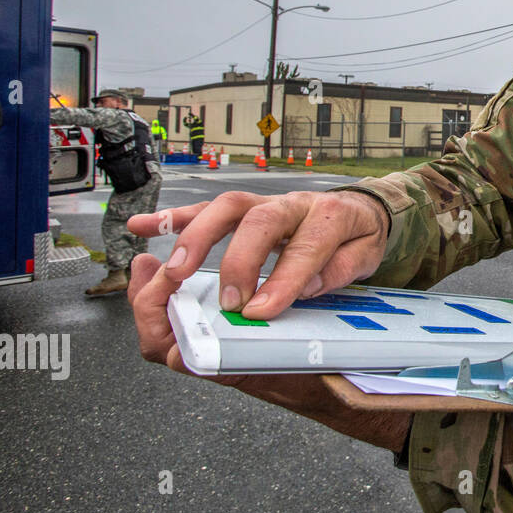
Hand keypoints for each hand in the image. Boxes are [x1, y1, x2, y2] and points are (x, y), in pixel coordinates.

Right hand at [127, 190, 389, 319]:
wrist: (360, 206)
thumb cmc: (359, 235)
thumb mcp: (367, 254)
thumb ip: (341, 269)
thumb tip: (307, 287)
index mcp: (331, 216)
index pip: (306, 248)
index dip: (283, 281)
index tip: (260, 312)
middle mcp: (293, 203)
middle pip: (261, 221)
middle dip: (240, 262)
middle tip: (228, 302)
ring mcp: (264, 201)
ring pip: (226, 208)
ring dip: (197, 238)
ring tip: (175, 272)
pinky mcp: (243, 206)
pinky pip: (204, 208)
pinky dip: (173, 216)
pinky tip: (144, 227)